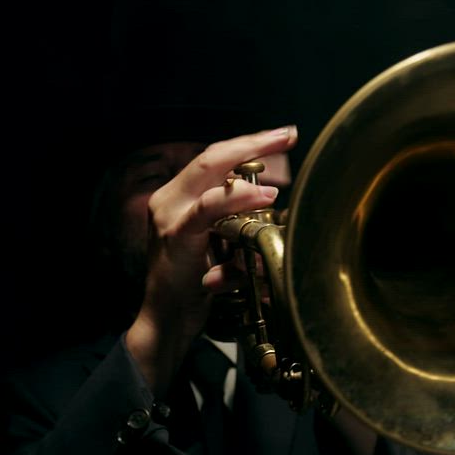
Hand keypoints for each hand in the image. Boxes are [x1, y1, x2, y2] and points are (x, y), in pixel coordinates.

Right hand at [125, 125, 297, 392]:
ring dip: (248, 158)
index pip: (213, 159)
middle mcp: (168, 199)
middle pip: (212, 155)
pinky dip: (239, 198)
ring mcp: (169, 215)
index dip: (247, 144)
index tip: (280, 137)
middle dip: (253, 141)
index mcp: (176, 198)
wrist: (167, 321)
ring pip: (209, 170)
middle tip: (288, 134)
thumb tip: (268, 198)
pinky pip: (210, 208)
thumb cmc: (194, 287)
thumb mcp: (216, 245)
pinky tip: (265, 195)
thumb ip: (231, 220)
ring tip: (282, 153)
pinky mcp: (176, 235)